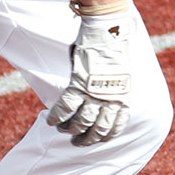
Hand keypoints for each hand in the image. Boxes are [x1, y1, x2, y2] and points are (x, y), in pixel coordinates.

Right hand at [46, 10, 132, 144]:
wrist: (108, 32)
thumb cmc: (114, 50)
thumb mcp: (121, 75)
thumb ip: (113, 91)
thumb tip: (101, 101)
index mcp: (124, 98)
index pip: (116, 127)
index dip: (104, 137)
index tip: (96, 140)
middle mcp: (110, 100)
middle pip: (98, 130)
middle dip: (86, 139)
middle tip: (76, 141)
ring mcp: (94, 94)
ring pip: (80, 122)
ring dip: (69, 130)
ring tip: (62, 130)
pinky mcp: (79, 85)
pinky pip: (65, 108)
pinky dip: (57, 117)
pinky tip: (50, 120)